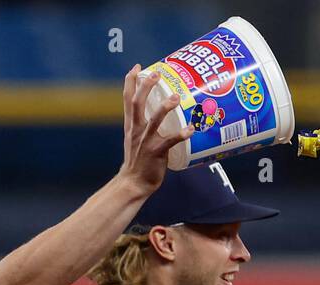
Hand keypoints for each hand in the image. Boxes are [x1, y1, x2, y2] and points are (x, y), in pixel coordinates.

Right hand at [117, 65, 193, 194]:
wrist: (133, 182)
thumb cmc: (138, 161)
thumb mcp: (135, 138)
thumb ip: (144, 125)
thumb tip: (160, 112)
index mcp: (131, 125)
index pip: (127, 99)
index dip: (131, 82)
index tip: (137, 67)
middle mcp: (136, 130)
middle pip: (138, 103)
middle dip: (146, 86)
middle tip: (157, 74)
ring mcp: (146, 141)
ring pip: (154, 120)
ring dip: (165, 107)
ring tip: (176, 97)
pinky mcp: (156, 152)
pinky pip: (170, 141)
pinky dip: (181, 134)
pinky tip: (191, 129)